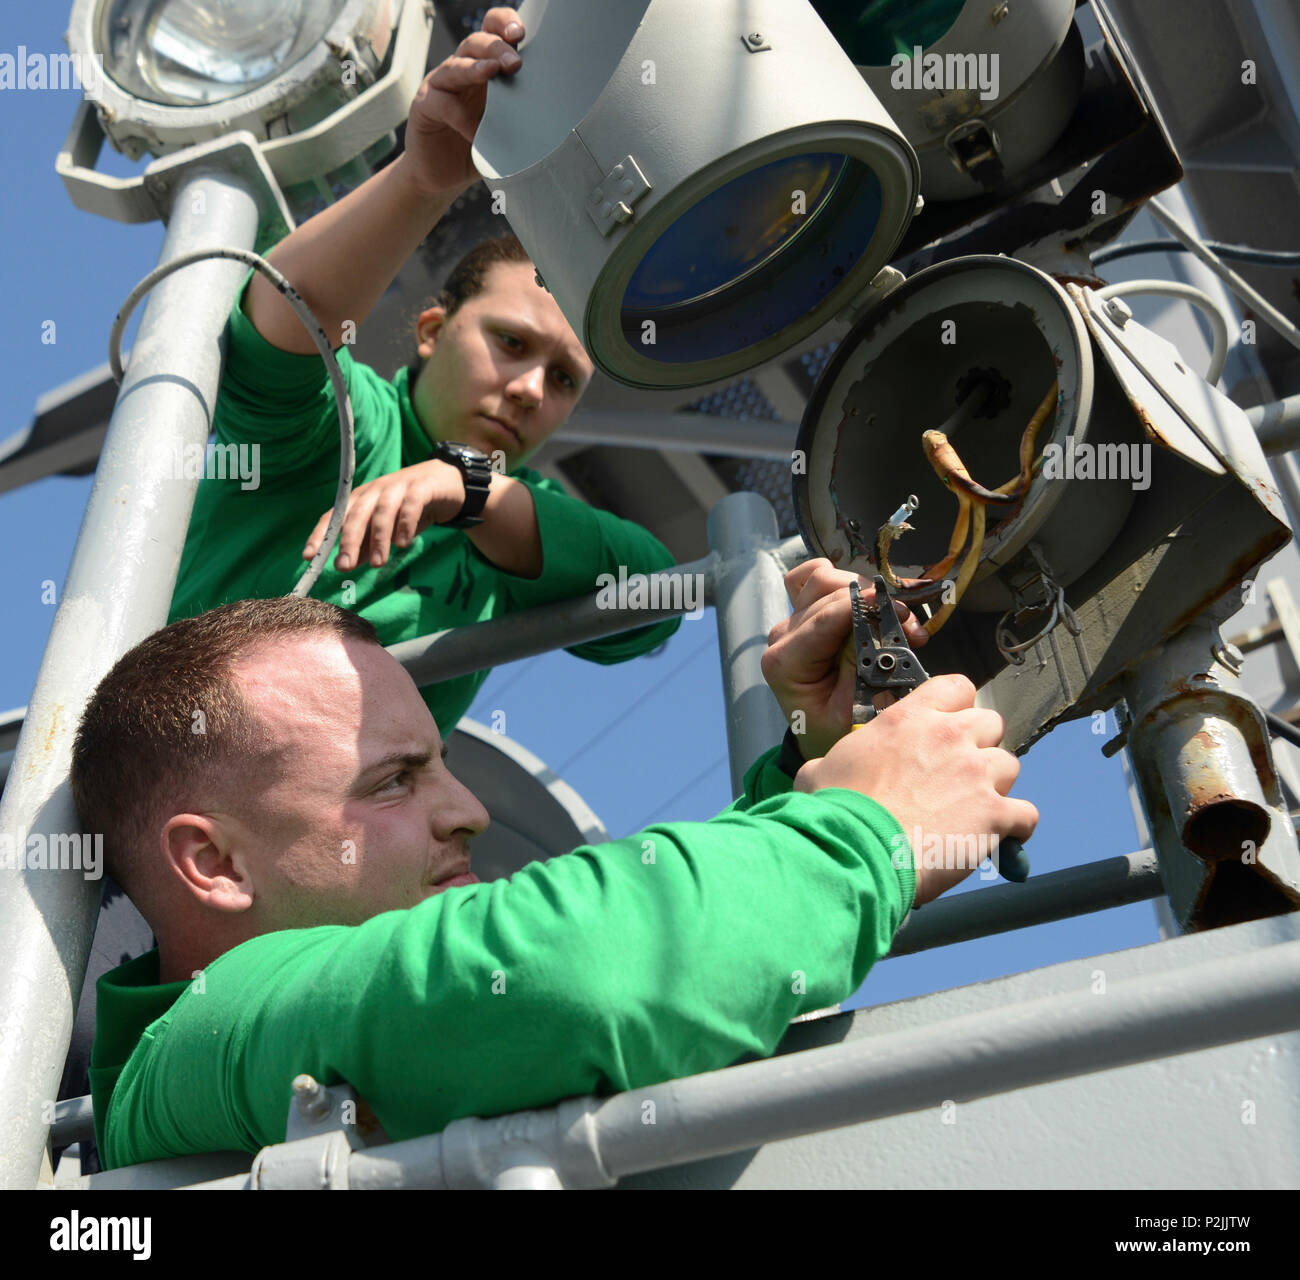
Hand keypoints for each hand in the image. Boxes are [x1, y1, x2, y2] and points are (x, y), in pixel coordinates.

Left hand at [303, 460, 469, 570]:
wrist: (446, 484)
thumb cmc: (409, 509)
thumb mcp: (386, 530)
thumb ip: (366, 545)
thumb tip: (344, 565)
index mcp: (360, 500)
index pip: (334, 516)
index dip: (320, 535)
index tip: (309, 557)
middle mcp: (374, 491)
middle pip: (355, 514)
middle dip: (348, 541)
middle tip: (344, 566)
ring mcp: (397, 488)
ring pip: (381, 511)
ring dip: (378, 538)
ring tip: (379, 563)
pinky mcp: (420, 489)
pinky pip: (409, 506)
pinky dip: (404, 524)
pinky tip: (403, 544)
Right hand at [402, 8, 525, 195]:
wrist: (443, 174)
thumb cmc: (477, 146)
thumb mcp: (505, 125)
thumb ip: (522, 112)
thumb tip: (557, 114)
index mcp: (485, 66)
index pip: (492, 31)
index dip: (503, 24)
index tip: (521, 32)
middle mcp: (462, 69)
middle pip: (476, 43)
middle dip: (496, 47)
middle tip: (515, 63)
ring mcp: (441, 85)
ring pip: (456, 66)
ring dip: (475, 67)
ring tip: (492, 71)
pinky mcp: (425, 106)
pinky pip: (441, 103)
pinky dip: (459, 116)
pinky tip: (475, 132)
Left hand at [761, 558, 927, 760]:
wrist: (821, 734)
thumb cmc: (835, 728)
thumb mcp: (852, 708)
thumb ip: (861, 666)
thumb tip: (879, 625)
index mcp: (785, 663)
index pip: (825, 618)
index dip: (865, 606)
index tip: (900, 609)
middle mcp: (782, 637)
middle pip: (828, 593)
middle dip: (874, 604)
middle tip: (911, 630)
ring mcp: (791, 623)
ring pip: (823, 579)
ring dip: (864, 591)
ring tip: (897, 619)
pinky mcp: (803, 614)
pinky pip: (815, 578)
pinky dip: (845, 583)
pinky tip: (868, 601)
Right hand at [793, 674, 1037, 907]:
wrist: (857, 851)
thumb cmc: (836, 812)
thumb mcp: (821, 769)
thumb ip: (839, 760)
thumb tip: (825, 771)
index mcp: (908, 719)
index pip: (955, 687)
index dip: (956, 707)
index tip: (947, 726)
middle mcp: (949, 737)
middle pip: (991, 723)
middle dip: (979, 744)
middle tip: (959, 772)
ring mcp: (976, 774)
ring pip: (1010, 765)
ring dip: (996, 784)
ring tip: (976, 808)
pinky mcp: (994, 815)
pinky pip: (1026, 814)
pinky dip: (1016, 827)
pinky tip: (1002, 838)